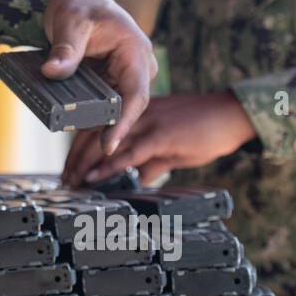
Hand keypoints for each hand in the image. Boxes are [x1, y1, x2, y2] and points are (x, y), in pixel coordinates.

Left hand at [41, 0, 157, 155]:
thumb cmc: (79, 3)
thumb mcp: (71, 23)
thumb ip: (65, 50)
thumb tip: (52, 73)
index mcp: (135, 53)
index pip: (135, 96)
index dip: (122, 123)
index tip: (108, 146)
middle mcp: (135, 67)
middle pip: (124, 107)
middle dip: (104, 127)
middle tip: (81, 149)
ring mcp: (123, 76)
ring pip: (110, 108)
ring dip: (91, 119)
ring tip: (68, 132)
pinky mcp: (108, 81)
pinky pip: (99, 102)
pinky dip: (84, 110)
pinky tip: (65, 120)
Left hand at [61, 91, 256, 185]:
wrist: (231, 114)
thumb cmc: (204, 128)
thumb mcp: (173, 146)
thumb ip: (155, 160)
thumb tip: (142, 177)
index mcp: (135, 112)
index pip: (96, 126)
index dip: (78, 148)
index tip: (69, 168)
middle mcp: (135, 114)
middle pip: (93, 134)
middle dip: (74, 159)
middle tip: (64, 181)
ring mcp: (147, 124)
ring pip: (104, 143)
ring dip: (84, 165)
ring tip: (72, 183)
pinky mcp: (161, 136)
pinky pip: (128, 152)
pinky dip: (108, 166)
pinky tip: (94, 177)